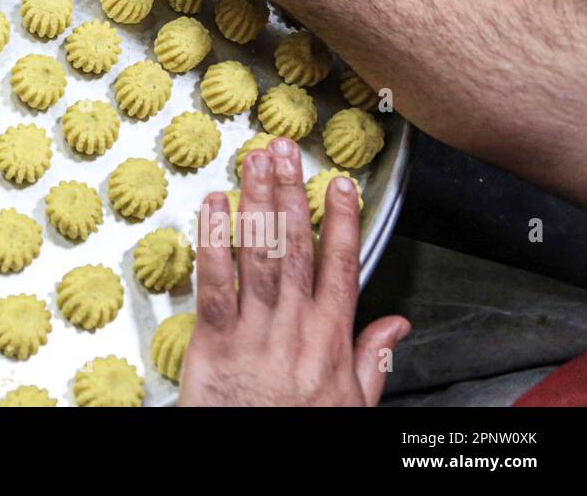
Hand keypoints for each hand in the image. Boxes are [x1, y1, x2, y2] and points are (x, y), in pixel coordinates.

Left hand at [179, 138, 410, 405]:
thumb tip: (398, 323)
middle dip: (290, 194)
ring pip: (259, 255)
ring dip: (255, 203)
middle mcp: (297, 327)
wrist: (256, 462)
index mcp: (330, 337)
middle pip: (296, 248)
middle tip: (285, 150)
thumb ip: (374, 357)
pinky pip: (215, 284)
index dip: (341, 221)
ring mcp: (257, 332)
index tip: (339, 183)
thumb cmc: (299, 430)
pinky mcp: (216, 342)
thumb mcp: (352, 401)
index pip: (341, 265)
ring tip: (254, 162)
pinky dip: (213, 242)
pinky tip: (211, 208)